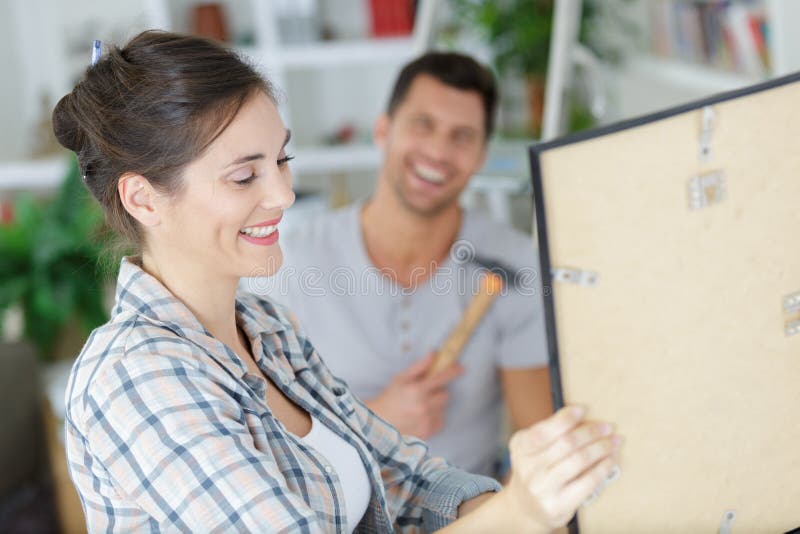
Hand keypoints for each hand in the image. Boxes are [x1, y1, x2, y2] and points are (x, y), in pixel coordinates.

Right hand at [366, 352, 462, 438]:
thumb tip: (433, 354)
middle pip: (445, 395)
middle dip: (438, 392)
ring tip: (420, 406)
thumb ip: (419, 367)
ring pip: (443, 408)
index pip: (441, 378)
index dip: (452, 372)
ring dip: (435, 405)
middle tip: (425, 393)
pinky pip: (440, 420)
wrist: (380, 422)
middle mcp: (423, 406)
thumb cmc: (390, 398)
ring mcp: (426, 420)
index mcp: (416, 390)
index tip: (460, 368)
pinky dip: (434, 417)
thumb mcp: (401, 378)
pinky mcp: (428, 431)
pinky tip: (421, 416)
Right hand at [503, 406, 621, 531]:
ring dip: (600, 448)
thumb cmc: (536, 469)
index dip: (565, 419)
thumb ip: (550, 433)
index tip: (583, 409)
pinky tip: (610, 460)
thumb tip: (580, 415)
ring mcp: (541, 488)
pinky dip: (602, 468)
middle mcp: (527, 468)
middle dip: (591, 432)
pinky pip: (586, 482)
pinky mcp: (557, 505)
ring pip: (578, 461)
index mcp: (520, 447)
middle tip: (607, 426)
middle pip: (566, 444)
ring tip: (613, 441)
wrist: (525, 507)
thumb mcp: (533, 447)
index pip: (544, 431)